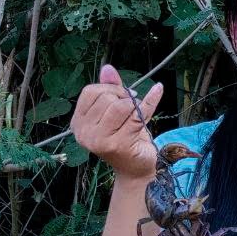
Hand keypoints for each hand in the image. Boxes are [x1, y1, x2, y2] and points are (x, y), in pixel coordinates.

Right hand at [71, 64, 163, 180]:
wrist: (137, 168)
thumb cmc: (127, 139)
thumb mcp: (115, 113)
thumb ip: (110, 90)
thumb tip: (107, 68)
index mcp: (78, 123)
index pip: (90, 92)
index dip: (110, 89)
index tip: (122, 96)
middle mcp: (84, 133)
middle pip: (106, 98)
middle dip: (124, 97)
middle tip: (132, 109)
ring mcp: (99, 140)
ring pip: (120, 106)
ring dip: (134, 106)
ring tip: (136, 115)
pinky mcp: (118, 144)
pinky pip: (138, 114)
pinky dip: (151, 101)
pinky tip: (158, 90)